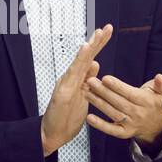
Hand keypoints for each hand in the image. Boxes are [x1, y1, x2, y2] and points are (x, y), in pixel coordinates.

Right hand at [41, 24, 112, 155]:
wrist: (53, 133)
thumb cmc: (67, 117)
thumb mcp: (84, 97)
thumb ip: (88, 81)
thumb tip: (96, 65)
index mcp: (78, 79)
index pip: (90, 59)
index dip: (99, 45)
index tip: (108, 32)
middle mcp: (71, 78)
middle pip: (85, 57)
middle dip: (97, 42)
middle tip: (107, 28)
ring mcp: (66, 84)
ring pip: (79, 62)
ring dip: (89, 48)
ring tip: (97, 34)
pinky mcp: (63, 92)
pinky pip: (73, 75)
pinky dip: (79, 62)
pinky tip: (84, 51)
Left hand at [84, 72, 161, 149]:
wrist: (155, 125)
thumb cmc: (152, 103)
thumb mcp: (161, 92)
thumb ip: (161, 85)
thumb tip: (160, 77)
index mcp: (146, 102)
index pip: (130, 94)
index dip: (118, 86)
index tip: (106, 79)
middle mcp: (138, 114)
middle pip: (119, 102)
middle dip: (104, 92)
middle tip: (90, 82)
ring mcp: (130, 124)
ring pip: (112, 113)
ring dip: (98, 103)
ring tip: (86, 93)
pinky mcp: (123, 133)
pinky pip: (111, 129)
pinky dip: (100, 125)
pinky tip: (89, 118)